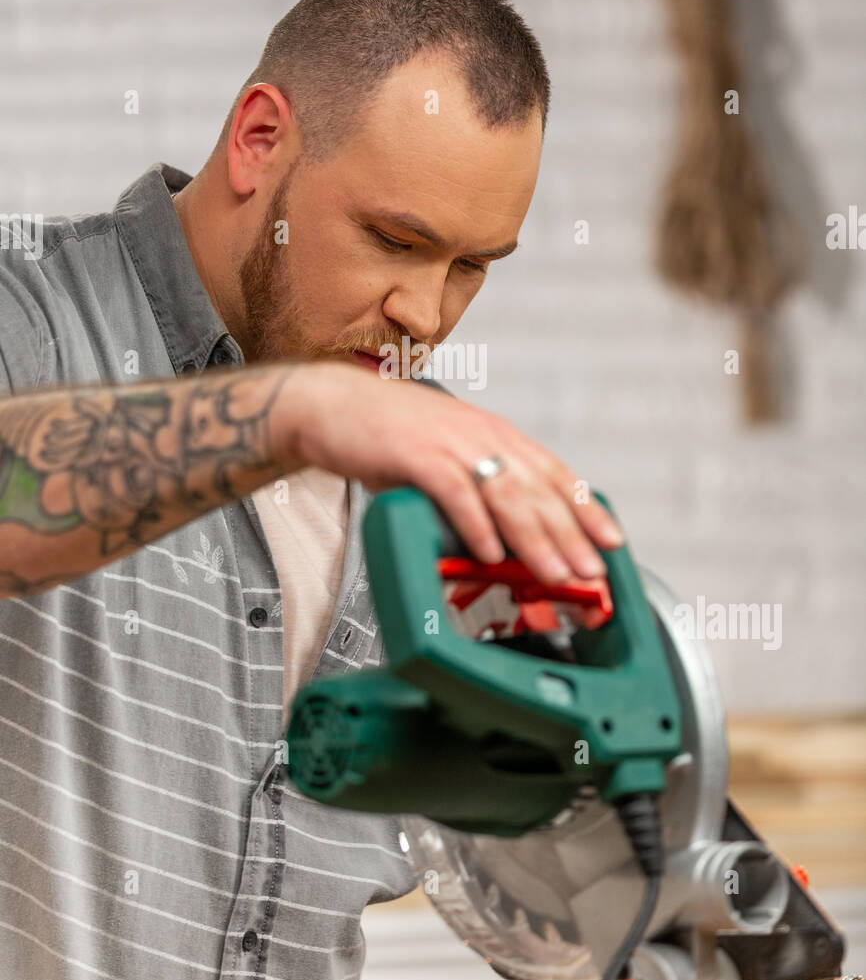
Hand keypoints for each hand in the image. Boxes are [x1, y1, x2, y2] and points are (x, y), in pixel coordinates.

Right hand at [282, 359, 622, 586]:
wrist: (330, 406)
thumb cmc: (386, 437)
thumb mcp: (446, 458)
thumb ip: (477, 490)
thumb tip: (505, 538)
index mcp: (494, 434)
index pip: (554, 474)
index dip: (587, 509)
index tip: (613, 541)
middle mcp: (481, 434)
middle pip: (539, 490)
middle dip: (572, 535)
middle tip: (593, 573)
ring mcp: (450, 442)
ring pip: (507, 494)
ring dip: (536, 539)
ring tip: (555, 574)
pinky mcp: (416, 454)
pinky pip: (455, 493)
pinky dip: (477, 526)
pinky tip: (491, 554)